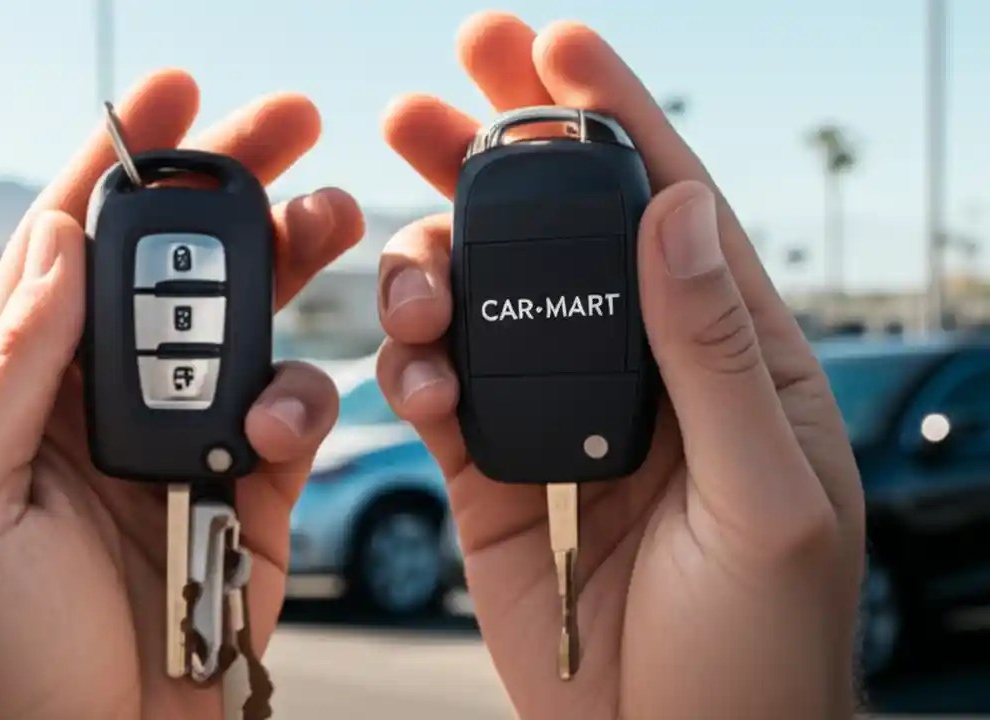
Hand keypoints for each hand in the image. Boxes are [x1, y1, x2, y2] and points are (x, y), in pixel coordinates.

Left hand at [0, 70, 363, 718]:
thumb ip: (12, 367)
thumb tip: (57, 239)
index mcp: (29, 386)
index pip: (72, 247)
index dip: (119, 163)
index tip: (170, 94)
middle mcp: (110, 399)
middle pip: (180, 265)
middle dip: (234, 187)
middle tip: (290, 127)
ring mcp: (187, 439)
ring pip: (251, 324)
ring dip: (296, 267)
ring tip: (337, 220)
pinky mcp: (253, 489)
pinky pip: (293, 417)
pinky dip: (305, 401)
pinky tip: (288, 417)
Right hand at [376, 13, 863, 719]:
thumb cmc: (759, 649)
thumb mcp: (764, 498)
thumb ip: (713, 355)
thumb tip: (675, 212)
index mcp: (729, 359)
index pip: (670, 209)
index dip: (614, 119)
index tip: (554, 43)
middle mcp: (638, 371)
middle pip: (558, 236)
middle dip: (494, 158)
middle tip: (429, 96)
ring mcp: (559, 417)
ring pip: (481, 304)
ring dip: (432, 265)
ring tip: (406, 263)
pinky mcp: (493, 471)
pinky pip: (439, 392)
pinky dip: (411, 368)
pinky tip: (406, 365)